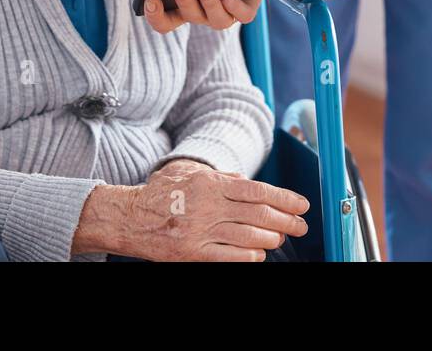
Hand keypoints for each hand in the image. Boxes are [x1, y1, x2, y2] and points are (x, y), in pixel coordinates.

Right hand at [114, 159, 309, 260]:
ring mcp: (201, 231)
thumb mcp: (190, 173)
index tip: (301, 204)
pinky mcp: (193, 252)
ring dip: (271, 238)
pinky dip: (250, 256)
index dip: (284, 198)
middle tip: (301, 225)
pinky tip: (259, 254)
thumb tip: (249, 182)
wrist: (129, 217)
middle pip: (258, 213)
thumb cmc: (162, 194)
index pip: (257, 191)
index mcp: (210, 184)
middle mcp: (208, 206)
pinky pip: (229, 257)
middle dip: (286, 220)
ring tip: (281, 238)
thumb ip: (221, 177)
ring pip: (248, 236)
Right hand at [142, 0, 262, 33]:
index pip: (165, 21)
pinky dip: (231, 4)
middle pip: (190, 15)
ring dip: (207, 2)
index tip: (150, 0)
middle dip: (184, 0)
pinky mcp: (246, 9)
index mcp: (183, 6)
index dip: (156, 15)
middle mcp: (204, 14)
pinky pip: (242, 15)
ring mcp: (226, 14)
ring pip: (217, 19)